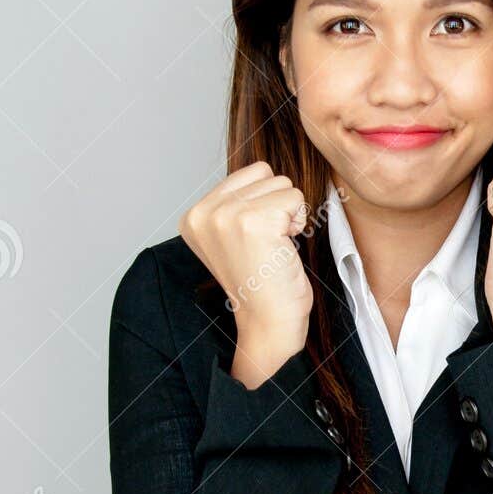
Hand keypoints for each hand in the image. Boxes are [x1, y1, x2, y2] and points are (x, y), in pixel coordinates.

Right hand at [179, 162, 312, 358]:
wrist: (269, 322)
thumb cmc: (261, 281)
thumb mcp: (232, 236)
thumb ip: (236, 202)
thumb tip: (263, 171)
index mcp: (194, 215)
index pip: (250, 173)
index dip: (264, 202)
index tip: (255, 239)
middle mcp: (203, 212)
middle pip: (265, 173)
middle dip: (277, 206)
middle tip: (267, 244)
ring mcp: (226, 215)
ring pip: (282, 183)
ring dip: (288, 214)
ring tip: (274, 246)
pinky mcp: (254, 221)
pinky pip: (295, 198)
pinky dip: (298, 222)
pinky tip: (283, 249)